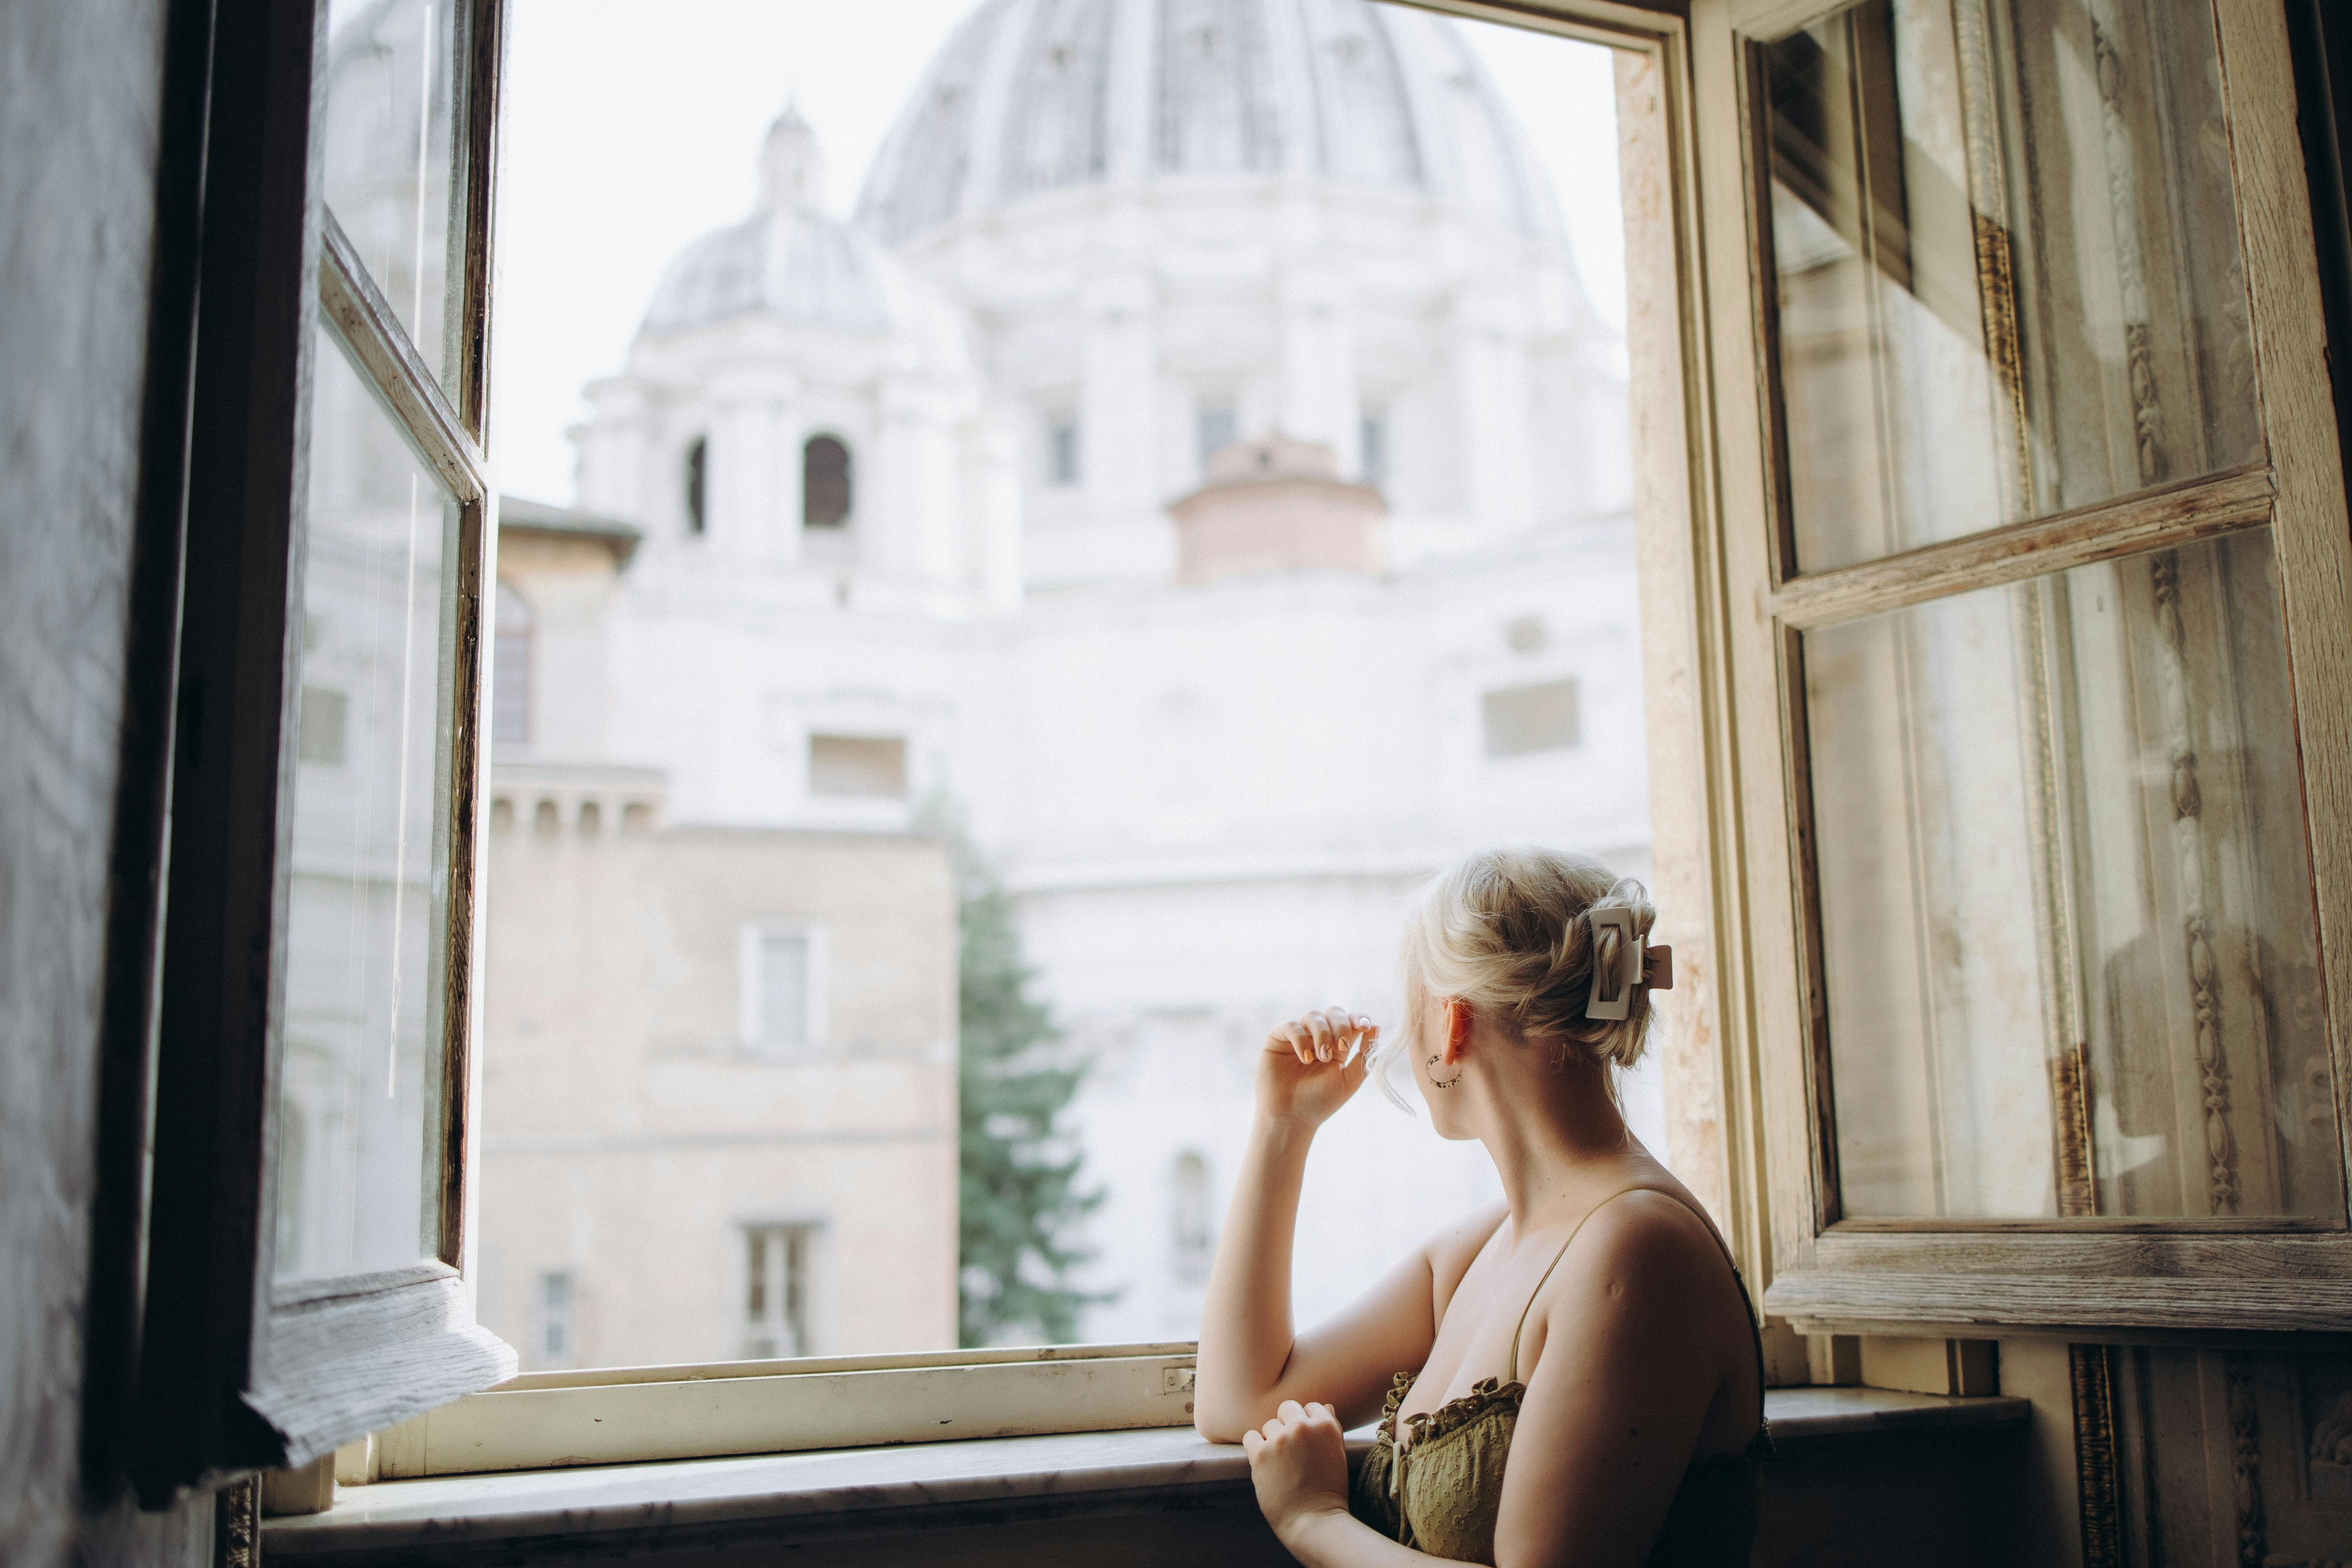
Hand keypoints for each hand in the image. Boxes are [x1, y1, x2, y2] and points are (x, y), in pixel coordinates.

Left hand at [1241, 1399, 1350, 1543]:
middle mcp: (1302, 1427)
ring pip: (1269, 1425)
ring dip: (1272, 1439)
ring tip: (1281, 1463)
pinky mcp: (1260, 1454)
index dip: (1306, 1423)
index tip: (1306, 1441)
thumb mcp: (1338, 1455)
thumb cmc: (1329, 1491)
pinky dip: (1255, 1446)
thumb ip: (1331, 1427)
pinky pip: (1250, 1436)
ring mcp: (1280, 1440)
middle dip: (1287, 1424)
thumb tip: (1325, 1405)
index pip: (1310, 1406)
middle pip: (1287, 1408)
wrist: (1313, 1521)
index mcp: (1325, 1426)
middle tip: (1290, 1449)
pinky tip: (1265, 1462)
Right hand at [1258, 1007, 1373, 1129]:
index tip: (1365, 1026)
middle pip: (1333, 1012)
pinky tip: (1305, 1058)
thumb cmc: (1320, 1102)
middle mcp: (1318, 1038)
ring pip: (1313, 1015)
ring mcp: (1298, 1037)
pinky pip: (1291, 1025)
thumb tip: (1377, 1027)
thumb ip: (1364, 1055)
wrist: (1292, 1117)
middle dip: (1341, 1026)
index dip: (1358, 1017)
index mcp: (1337, 1045)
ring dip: (1323, 1033)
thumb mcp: (1349, 1079)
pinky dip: (1301, 1038)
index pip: (1350, 1020)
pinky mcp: (1277, 1039)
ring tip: (1322, 1057)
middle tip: (1342, 1047)